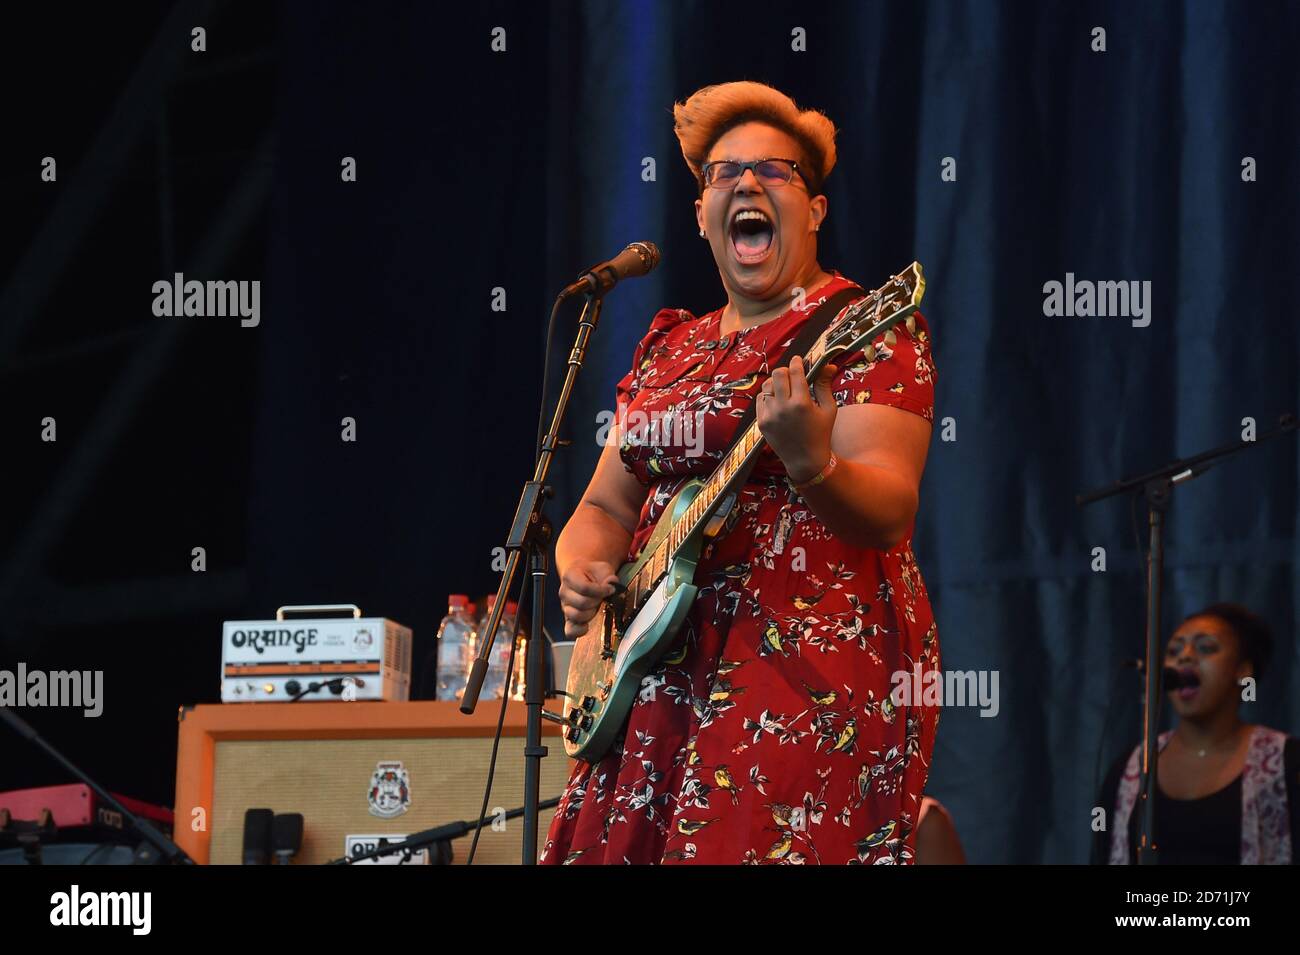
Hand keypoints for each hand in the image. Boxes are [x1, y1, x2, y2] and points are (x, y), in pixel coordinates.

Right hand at [558, 559, 618, 638]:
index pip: (584, 588)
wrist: (586, 577)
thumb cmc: (594, 574)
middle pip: (582, 603)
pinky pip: (570, 631)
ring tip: (597, 607)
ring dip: (592, 613)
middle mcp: (564, 592)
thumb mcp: (603, 569)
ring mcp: (565, 607)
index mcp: (570, 576)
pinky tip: (588, 625)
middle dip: (597, 602)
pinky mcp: (569, 620)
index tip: (610, 590)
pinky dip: (580, 630)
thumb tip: (611, 586)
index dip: (600, 591)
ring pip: (577, 616)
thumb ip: (609, 577)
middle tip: (604, 598)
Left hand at [755, 355, 838, 482]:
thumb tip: (828, 365)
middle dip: (785, 370)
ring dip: (776, 383)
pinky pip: (760, 399)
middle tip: (792, 374)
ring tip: (785, 388)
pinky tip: (778, 400)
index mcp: (802, 403)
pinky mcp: (761, 422)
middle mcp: (783, 408)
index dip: (796, 362)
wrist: (805, 460)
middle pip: (778, 374)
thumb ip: (825, 385)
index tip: (798, 359)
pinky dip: (768, 396)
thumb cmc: (821, 433)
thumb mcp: (829, 409)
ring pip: (767, 386)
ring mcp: (770, 415)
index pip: (795, 372)